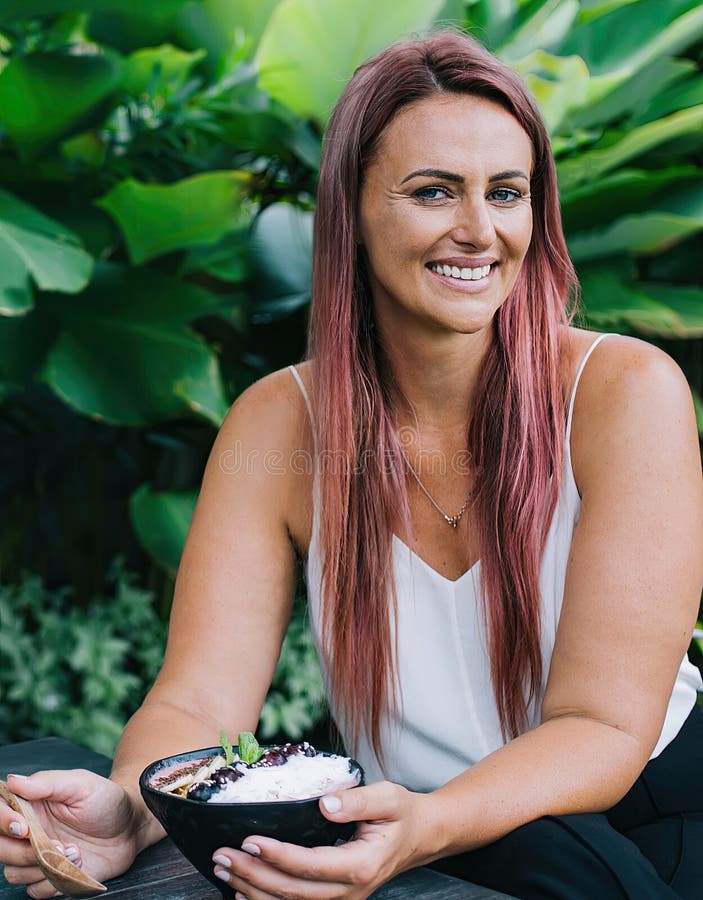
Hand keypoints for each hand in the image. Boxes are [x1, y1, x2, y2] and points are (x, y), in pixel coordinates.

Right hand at [0, 770, 143, 898]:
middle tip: (56, 845)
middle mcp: (29, 831)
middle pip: (1, 848)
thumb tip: (13, 780)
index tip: (24, 827)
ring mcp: (39, 855)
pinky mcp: (52, 876)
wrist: (131, 826)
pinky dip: (54, 882)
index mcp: (31, 805)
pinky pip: (35, 890)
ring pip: (14, 873)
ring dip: (44, 867)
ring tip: (75, 851)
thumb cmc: (106, 799)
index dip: (3, 822)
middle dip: (24, 852)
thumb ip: (46, 783)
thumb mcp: (80, 784)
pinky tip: (78, 864)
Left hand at [211, 781, 436, 898]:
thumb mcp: (387, 797)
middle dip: (252, 875)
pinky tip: (242, 892)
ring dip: (252, 890)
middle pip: (292, 892)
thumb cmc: (402, 813)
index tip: (249, 838)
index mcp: (361, 866)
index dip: (277, 855)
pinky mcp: (334, 899)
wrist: (419, 837)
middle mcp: (350, 891)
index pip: (310, 866)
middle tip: (222, 855)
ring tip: (223, 870)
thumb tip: (324, 803)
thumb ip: (357, 800)